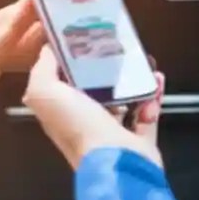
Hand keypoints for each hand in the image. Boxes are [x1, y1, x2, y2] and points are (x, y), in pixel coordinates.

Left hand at [22, 46, 164, 168]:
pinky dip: (153, 95)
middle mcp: (85, 122)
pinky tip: (156, 80)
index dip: (72, 60)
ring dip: (134, 79)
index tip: (85, 37)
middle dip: (108, 68)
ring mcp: (113, 132)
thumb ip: (42, 69)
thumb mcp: (44, 92)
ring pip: (124, 98)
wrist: (117, 162)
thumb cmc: (78, 127)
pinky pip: (147, 111)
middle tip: (119, 48)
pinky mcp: (138, 138)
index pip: (64, 81)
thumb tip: (48, 49)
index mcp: (61, 111)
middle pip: (97, 88)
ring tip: (142, 62)